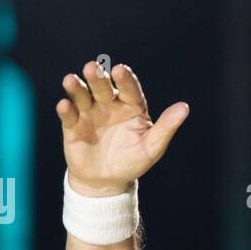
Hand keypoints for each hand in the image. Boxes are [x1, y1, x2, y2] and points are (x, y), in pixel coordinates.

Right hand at [55, 60, 189, 196]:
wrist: (107, 182)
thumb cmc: (133, 161)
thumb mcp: (152, 147)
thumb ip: (166, 127)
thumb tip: (184, 108)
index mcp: (131, 107)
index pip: (130, 89)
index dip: (125, 80)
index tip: (121, 70)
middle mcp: (109, 105)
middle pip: (103, 87)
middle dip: (97, 77)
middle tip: (92, 67)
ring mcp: (90, 113)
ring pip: (83, 96)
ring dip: (77, 88)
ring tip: (71, 80)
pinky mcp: (73, 126)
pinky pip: (69, 115)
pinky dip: (66, 110)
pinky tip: (65, 105)